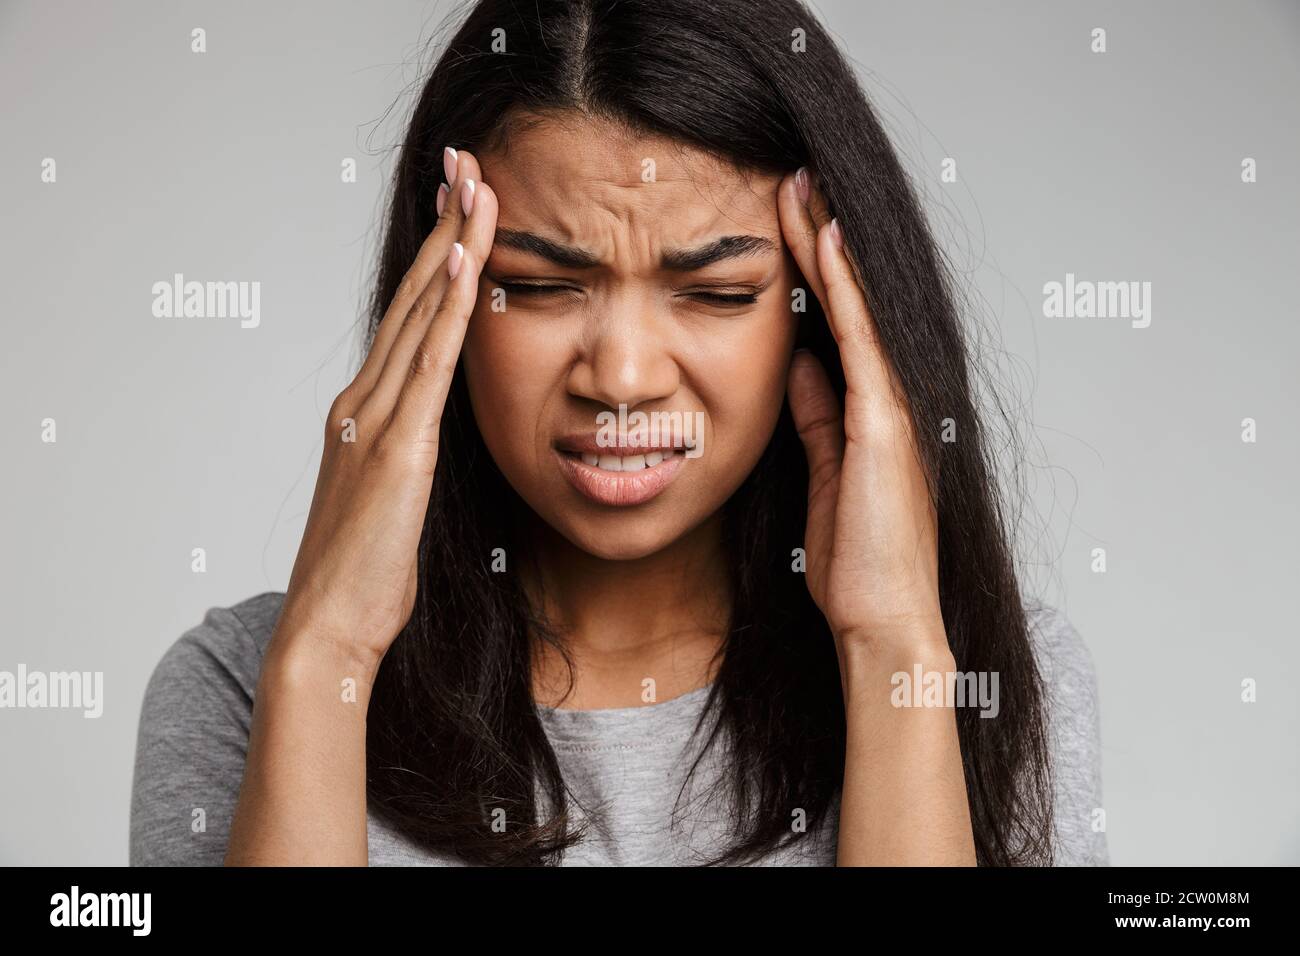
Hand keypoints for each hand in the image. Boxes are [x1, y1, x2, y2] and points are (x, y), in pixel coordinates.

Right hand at [275, 147, 497, 672]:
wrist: (328, 626)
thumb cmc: (364, 574)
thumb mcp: (392, 499)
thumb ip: (408, 454)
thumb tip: (430, 438)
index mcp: (364, 412)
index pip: (409, 318)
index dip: (436, 257)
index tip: (459, 205)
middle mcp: (363, 402)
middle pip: (413, 297)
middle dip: (443, 227)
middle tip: (467, 165)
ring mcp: (375, 421)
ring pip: (421, 316)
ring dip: (452, 248)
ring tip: (476, 188)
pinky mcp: (397, 449)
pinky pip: (430, 367)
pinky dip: (451, 312)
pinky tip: (470, 266)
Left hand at [776, 167, 945, 658]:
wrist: (883, 621)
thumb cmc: (855, 563)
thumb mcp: (825, 474)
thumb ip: (816, 417)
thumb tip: (799, 365)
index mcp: (870, 411)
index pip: (837, 323)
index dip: (814, 271)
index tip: (787, 221)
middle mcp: (888, 398)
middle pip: (850, 301)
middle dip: (821, 239)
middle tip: (795, 179)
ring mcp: (891, 407)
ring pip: (857, 307)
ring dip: (830, 244)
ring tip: (804, 184)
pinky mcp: (883, 424)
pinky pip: (860, 342)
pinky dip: (844, 290)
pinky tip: (825, 241)